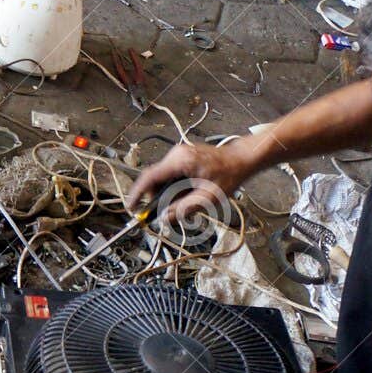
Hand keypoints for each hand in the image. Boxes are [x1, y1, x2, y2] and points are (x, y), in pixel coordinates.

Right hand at [126, 141, 252, 218]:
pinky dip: (171, 187)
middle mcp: (176, 154)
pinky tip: (185, 194)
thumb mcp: (208, 197)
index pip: (149, 177)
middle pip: (154, 178)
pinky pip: (169, 174)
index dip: (137, 193)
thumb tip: (164, 219)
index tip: (131, 207)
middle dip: (155, 197)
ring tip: (181, 203)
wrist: (240, 159)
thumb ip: (184, 209)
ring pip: (161, 177)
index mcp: (181, 161)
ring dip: (165, 193)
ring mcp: (178, 154)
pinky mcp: (182, 157)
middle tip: (164, 213)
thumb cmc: (229, 175)